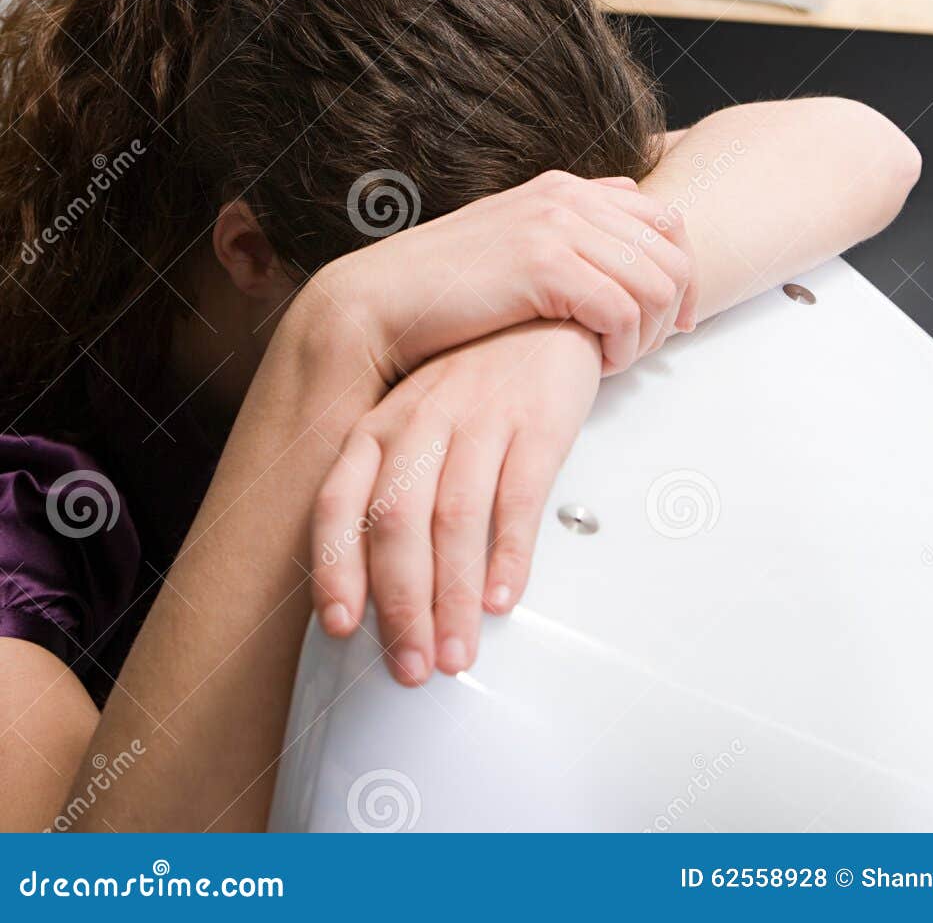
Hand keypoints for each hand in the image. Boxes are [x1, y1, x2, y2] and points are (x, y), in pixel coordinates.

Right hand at [300, 169, 696, 381]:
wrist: (381, 303)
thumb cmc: (446, 288)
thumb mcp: (515, 242)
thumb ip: (567, 229)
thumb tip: (624, 220)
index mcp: (565, 188)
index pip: (666, 218)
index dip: (681, 272)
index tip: (672, 320)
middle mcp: (567, 197)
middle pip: (673, 250)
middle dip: (673, 308)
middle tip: (649, 350)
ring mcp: (557, 226)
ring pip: (656, 283)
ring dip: (648, 333)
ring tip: (616, 360)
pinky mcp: (544, 265)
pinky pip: (623, 309)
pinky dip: (623, 346)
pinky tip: (599, 364)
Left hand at [309, 320, 601, 683]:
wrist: (549, 316)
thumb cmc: (479, 382)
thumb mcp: (421, 426)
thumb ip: (397, 492)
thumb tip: (381, 592)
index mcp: (381, 426)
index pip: (339, 501)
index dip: (335, 568)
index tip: (341, 628)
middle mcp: (421, 418)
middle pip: (396, 520)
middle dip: (401, 604)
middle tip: (411, 666)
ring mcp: (480, 416)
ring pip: (454, 517)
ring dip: (452, 596)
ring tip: (456, 653)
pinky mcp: (537, 420)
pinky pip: (518, 495)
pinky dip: (508, 554)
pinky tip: (502, 598)